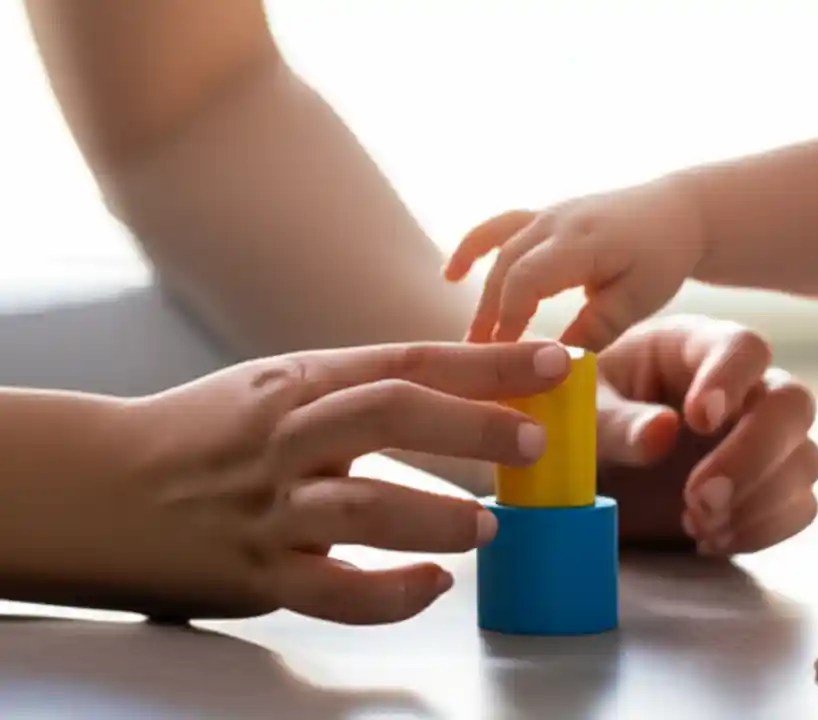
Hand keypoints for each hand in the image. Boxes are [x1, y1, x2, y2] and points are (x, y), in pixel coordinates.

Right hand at [89, 341, 571, 623]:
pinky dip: (393, 594)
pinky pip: (334, 593)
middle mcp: (287, 439)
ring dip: (438, 518)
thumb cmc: (209, 433)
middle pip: (389, 415)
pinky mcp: (256, 575)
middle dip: (472, 425)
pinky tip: (435, 585)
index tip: (557, 362)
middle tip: (535, 441)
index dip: (490, 363)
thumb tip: (467, 394)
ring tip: (491, 527)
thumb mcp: (281, 388)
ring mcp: (270, 508)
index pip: (409, 361)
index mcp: (302, 383)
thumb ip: (362, 390)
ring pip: (363, 508)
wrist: (99, 487)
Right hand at [442, 177, 705, 349]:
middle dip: (489, 317)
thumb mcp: (637, 300)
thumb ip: (596, 328)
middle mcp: (556, 221)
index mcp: (581, 242)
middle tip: (479, 363)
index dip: (507, 321)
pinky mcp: (543, 216)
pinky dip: (473, 248)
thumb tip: (556, 364)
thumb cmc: (662, 259)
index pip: (525, 281)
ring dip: (480, 294)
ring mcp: (546, 214)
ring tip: (470, 337)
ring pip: (497, 251)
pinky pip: (499, 227)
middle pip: (505, 269)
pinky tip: (451, 275)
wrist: (678, 212)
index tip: (500, 360)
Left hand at [590, 315, 817, 554]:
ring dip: (758, 499)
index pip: (743, 345)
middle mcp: (744, 388)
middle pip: (792, 403)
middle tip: (698, 496)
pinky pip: (800, 507)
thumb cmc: (583, 424)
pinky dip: (761, 529)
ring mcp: (765, 438)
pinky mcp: (769, 487)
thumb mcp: (582, 418)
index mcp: (694, 348)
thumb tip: (662, 432)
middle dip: (755, 453)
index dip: (733, 378)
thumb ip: (616, 422)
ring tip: (694, 522)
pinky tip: (708, 537)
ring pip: (805, 459)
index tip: (701, 420)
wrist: (589, 475)